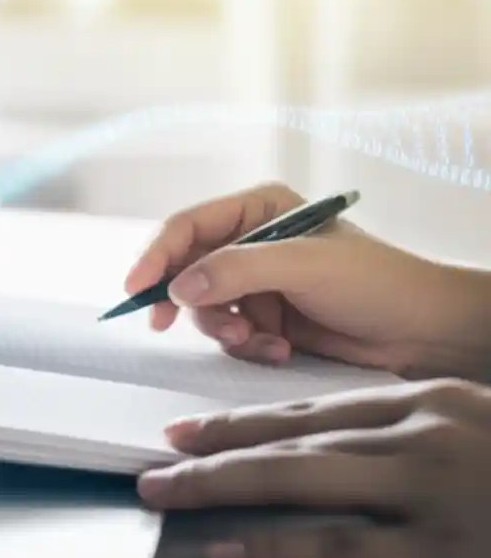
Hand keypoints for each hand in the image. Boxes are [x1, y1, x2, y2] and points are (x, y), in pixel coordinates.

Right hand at [125, 182, 490, 379]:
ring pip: (204, 307)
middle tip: (164, 324)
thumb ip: (236, 270)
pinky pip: (230, 333)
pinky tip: (279, 348)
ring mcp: (257, 282)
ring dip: (223, 329)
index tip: (136, 289)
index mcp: (258, 209)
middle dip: (187, 300)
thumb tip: (178, 288)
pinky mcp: (266, 317)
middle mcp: (251, 241)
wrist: (423, 332)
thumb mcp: (303, 265)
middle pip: (186, 268)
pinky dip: (248, 345)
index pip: (188, 227)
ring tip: (256, 340)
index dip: (156, 256)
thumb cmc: (376, 282)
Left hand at [138, 379, 490, 557]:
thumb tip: (327, 445)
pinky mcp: (443, 552)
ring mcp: (430, 492)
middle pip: (291, 442)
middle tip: (156, 460)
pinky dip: (276, 546)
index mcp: (427, 403)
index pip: (311, 411)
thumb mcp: (471, 428)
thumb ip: (407, 431)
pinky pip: (339, 550)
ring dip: (222, 487)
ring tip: (165, 492)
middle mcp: (420, 436)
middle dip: (215, 451)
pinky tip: (229, 545)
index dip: (243, 422)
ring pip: (300, 485)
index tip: (190, 430)